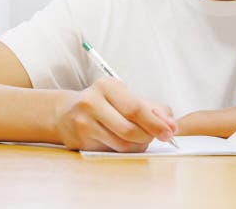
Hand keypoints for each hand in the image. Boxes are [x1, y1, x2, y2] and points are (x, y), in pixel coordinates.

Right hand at [53, 77, 177, 151]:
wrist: (65, 113)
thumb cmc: (102, 104)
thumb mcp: (124, 96)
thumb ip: (150, 107)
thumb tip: (170, 123)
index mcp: (106, 86)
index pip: (135, 108)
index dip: (156, 122)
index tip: (170, 130)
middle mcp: (92, 101)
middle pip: (130, 128)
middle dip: (150, 135)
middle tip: (161, 136)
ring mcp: (84, 122)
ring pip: (123, 143)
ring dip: (139, 144)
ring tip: (142, 137)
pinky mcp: (81, 140)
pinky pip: (113, 150)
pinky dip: (127, 149)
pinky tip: (126, 142)